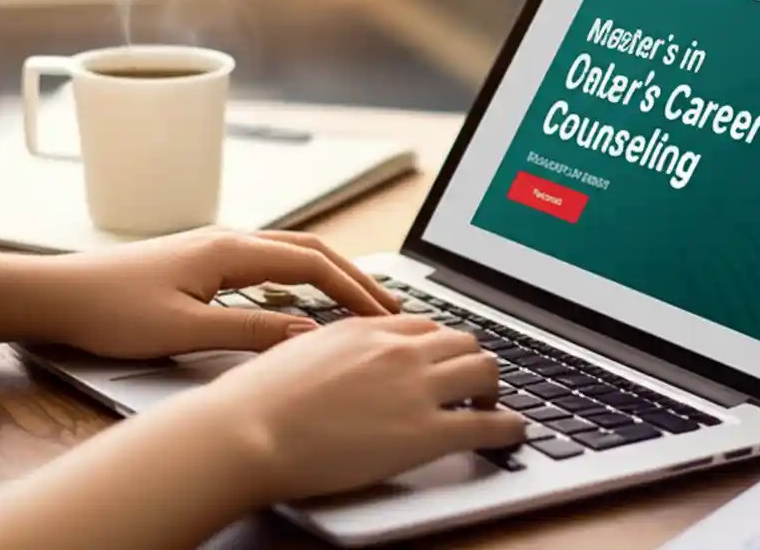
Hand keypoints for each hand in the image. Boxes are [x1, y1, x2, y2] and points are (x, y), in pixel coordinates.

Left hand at [45, 227, 398, 357]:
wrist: (54, 294)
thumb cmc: (109, 311)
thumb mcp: (184, 331)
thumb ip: (251, 333)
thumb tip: (310, 336)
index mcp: (229, 250)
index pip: (311, 265)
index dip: (354, 290)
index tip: (385, 316)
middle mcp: (227, 240)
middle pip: (310, 251)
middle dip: (354, 277)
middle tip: (391, 307)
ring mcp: (213, 249)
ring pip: (289, 254)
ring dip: (329, 276)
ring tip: (359, 304)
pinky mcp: (200, 263)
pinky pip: (266, 264)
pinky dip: (299, 280)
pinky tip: (301, 303)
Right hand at [203, 315, 526, 502]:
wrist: (246, 433)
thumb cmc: (253, 403)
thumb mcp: (293, 353)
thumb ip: (327, 350)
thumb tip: (332, 357)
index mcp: (364, 329)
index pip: (423, 325)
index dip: (438, 346)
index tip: (440, 361)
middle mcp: (397, 350)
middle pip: (462, 340)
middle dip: (471, 360)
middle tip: (470, 383)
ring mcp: (416, 388)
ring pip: (485, 370)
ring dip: (494, 388)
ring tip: (491, 406)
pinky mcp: (426, 433)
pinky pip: (489, 424)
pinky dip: (510, 428)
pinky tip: (513, 434)